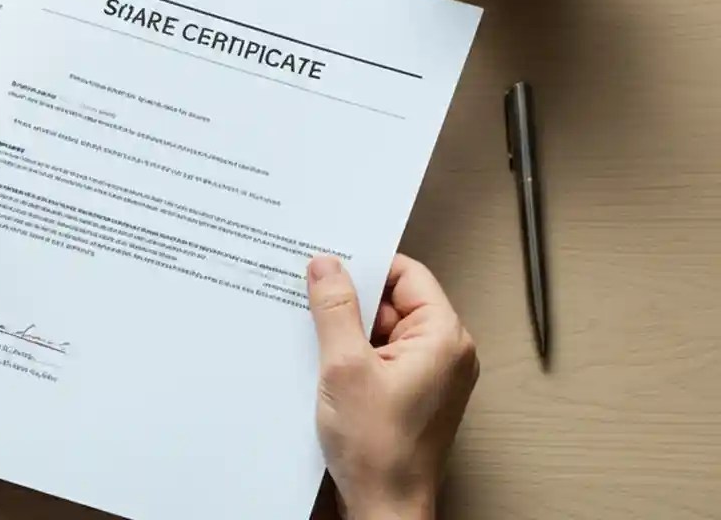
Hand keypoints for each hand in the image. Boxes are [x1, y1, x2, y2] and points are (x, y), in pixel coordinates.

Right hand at [308, 255, 477, 519]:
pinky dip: (352, 355)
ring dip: (348, 331)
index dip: (367, 266)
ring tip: (319, 343)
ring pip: (383, 330)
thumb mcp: (344, 367)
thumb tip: (327, 266)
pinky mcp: (411, 393)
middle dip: (351, 301)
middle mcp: (445, 353)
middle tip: (314, 302)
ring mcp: (430, 375)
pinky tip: (325, 366)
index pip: (407, 274)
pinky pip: (381, 356)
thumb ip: (336, 309)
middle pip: (394, 301)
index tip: (331, 263)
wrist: (385, 508)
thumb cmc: (379, 452)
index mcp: (443, 338)